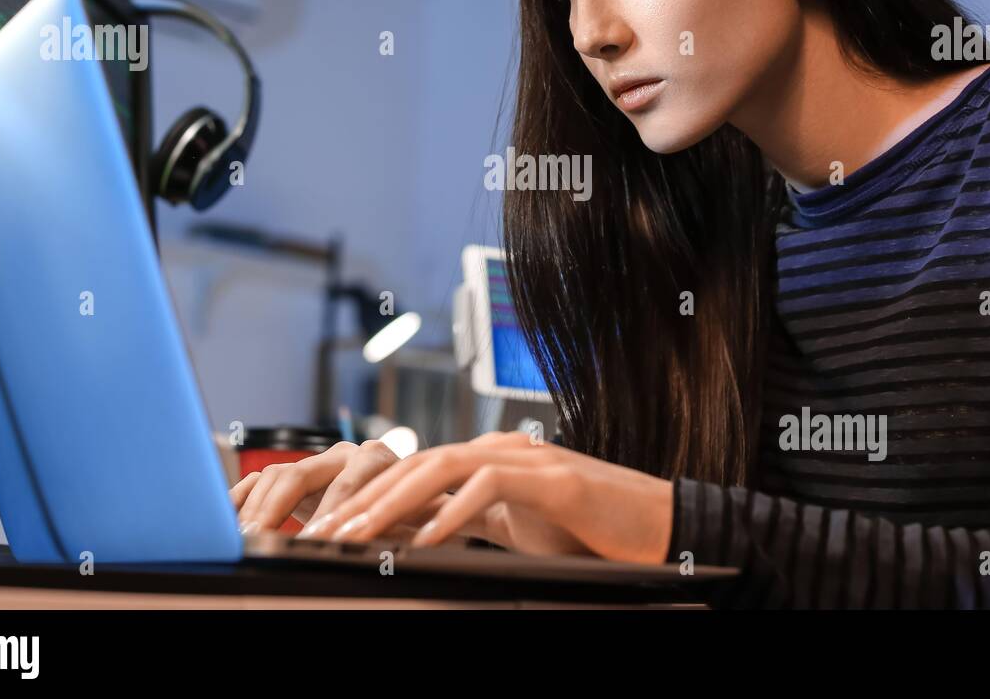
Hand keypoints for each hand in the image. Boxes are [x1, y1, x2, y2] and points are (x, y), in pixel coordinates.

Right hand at [229, 439, 472, 545]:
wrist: (414, 498)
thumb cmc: (419, 511)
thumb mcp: (418, 519)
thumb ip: (403, 528)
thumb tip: (390, 549)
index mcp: (376, 458)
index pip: (345, 485)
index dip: (327, 516)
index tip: (311, 543)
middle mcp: (344, 453)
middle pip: (297, 473)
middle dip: (275, 510)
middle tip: (258, 539)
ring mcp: (317, 462)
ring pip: (274, 477)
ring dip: (255, 510)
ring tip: (241, 538)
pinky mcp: (296, 476)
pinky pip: (261, 481)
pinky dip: (242, 499)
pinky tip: (229, 521)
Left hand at [300, 430, 674, 563]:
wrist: (663, 528)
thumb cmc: (591, 533)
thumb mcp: (516, 529)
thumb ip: (469, 522)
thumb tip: (414, 534)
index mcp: (491, 459)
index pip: (415, 471)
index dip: (370, 496)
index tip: (330, 526)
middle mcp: (504, 450)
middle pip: (418, 464)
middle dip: (367, 497)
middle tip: (326, 530)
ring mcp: (531, 460)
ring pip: (445, 467)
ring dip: (396, 501)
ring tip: (360, 532)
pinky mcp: (559, 481)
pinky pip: (494, 487)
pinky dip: (457, 512)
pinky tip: (429, 539)